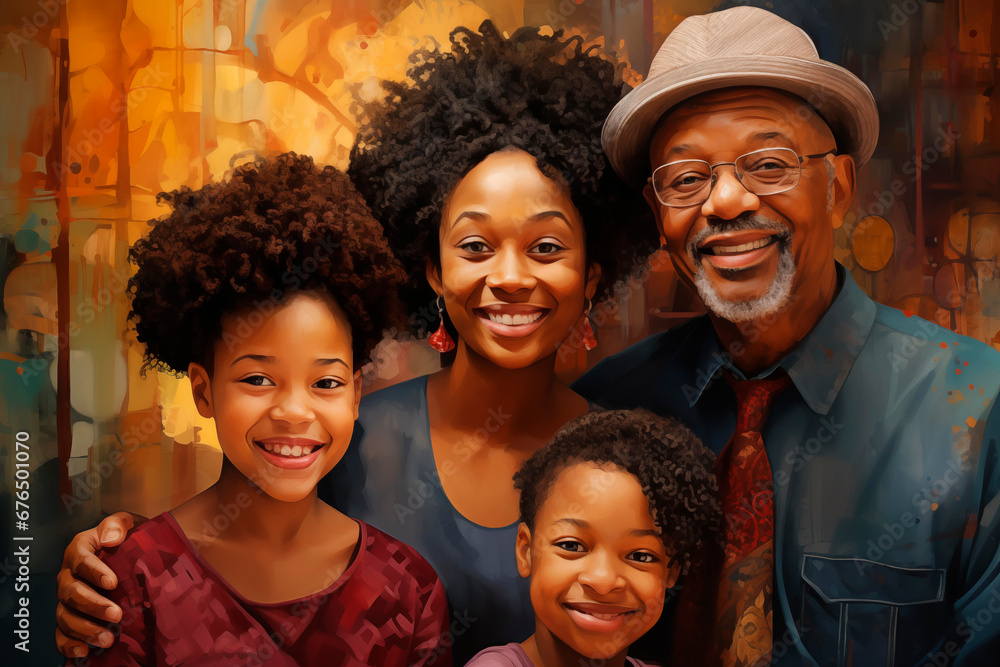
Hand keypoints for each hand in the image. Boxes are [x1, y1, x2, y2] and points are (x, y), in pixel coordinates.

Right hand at [55, 511, 144, 657]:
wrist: (128, 554)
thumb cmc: (126, 539)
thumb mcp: (127, 524)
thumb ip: (118, 525)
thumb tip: (111, 538)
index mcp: (79, 550)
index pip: (81, 560)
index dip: (94, 572)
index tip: (113, 582)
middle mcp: (68, 575)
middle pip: (71, 593)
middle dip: (93, 606)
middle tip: (117, 615)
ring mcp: (66, 599)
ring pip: (65, 617)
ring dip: (85, 629)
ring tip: (108, 638)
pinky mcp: (69, 617)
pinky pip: (61, 635)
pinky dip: (69, 646)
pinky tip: (84, 653)